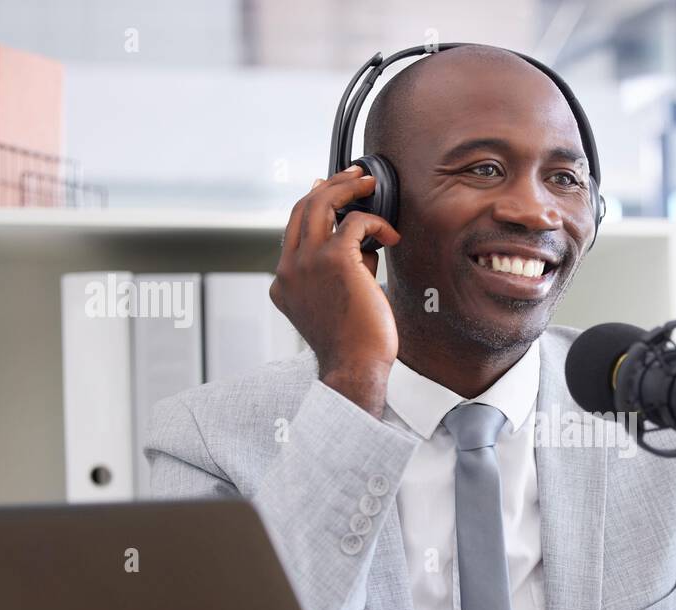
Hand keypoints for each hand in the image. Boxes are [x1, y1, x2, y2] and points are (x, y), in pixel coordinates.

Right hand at [269, 165, 402, 415]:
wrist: (355, 367)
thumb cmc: (353, 344)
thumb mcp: (335, 304)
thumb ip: (341, 272)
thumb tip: (366, 246)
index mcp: (283, 282)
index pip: (292, 230)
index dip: (310, 204)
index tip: (326, 189)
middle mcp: (289, 269)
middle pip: (302, 208)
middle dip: (330, 185)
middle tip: (354, 176)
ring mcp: (308, 262)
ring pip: (321, 204)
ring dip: (348, 188)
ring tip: (369, 184)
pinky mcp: (335, 260)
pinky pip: (355, 223)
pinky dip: (376, 224)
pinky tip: (391, 236)